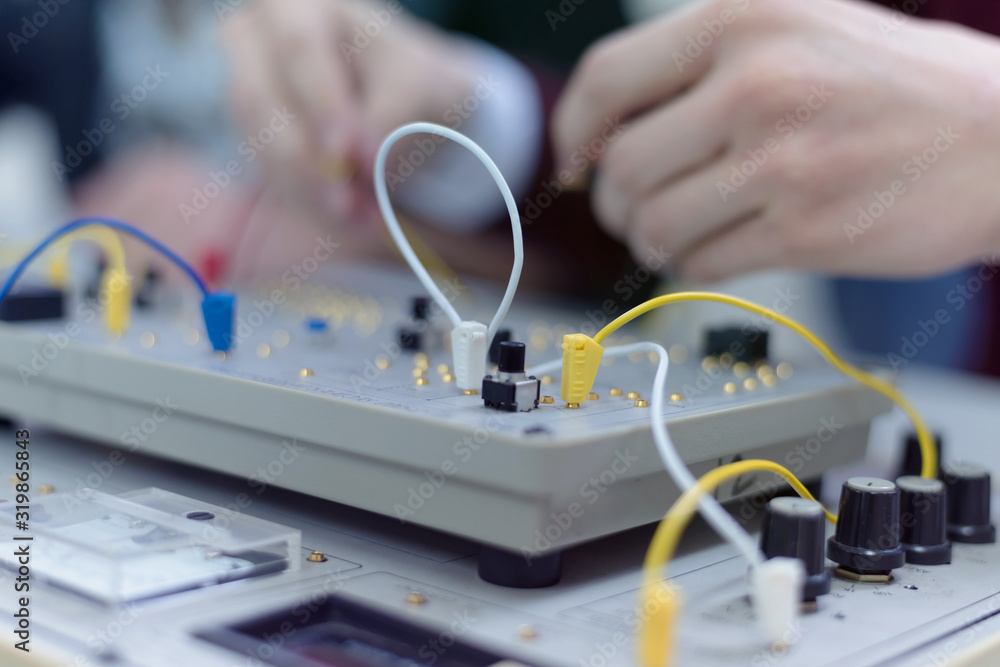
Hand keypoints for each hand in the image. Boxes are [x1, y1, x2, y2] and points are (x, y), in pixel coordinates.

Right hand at [222, 0, 479, 223]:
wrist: (405, 107)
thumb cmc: (410, 78)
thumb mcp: (420, 85)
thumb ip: (392, 116)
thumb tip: (360, 161)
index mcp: (298, 7)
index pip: (299, 49)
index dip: (320, 101)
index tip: (346, 151)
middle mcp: (255, 43)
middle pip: (259, 101)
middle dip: (308, 160)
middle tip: (351, 204)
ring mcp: (246, 96)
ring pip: (261, 149)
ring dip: (313, 193)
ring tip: (367, 220)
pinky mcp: (254, 145)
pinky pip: (273, 181)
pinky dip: (314, 208)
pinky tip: (354, 220)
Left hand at [553, 0, 999, 280]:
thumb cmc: (900, 85)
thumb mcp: (802, 26)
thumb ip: (705, 63)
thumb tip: (610, 125)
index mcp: (745, 20)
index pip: (608, 79)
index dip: (574, 130)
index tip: (574, 161)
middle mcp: (759, 84)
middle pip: (624, 168)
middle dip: (614, 203)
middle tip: (633, 212)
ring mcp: (784, 162)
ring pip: (655, 226)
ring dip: (651, 243)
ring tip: (674, 235)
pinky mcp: (808, 232)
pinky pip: (703, 266)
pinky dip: (695, 267)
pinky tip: (718, 251)